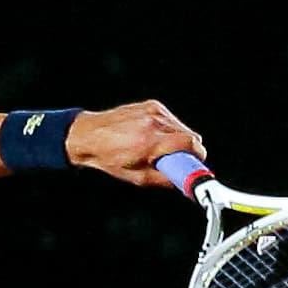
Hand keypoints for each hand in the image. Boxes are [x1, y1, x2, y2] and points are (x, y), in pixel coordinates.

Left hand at [65, 99, 205, 186]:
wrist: (90, 135)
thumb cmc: (110, 158)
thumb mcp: (138, 178)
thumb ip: (165, 179)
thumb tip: (183, 183)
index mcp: (151, 142)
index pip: (191, 144)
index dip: (198, 157)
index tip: (196, 166)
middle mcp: (154, 123)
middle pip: (191, 136)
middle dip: (188, 151)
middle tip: (176, 161)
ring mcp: (153, 111)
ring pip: (182, 127)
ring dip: (179, 140)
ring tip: (161, 149)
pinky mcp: (151, 105)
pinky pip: (172, 120)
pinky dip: (170, 129)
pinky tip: (155, 136)